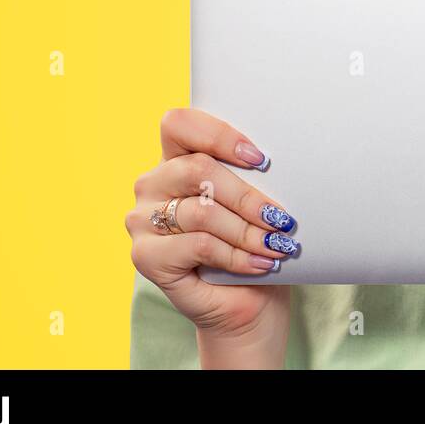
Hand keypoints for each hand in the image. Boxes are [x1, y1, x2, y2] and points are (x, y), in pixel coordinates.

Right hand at [126, 108, 295, 367]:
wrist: (246, 300)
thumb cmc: (252, 241)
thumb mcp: (253, 201)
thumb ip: (250, 176)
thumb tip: (271, 163)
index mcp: (174, 157)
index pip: (179, 123)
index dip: (219, 135)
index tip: (261, 159)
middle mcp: (151, 184)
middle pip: (197, 169)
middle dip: (248, 195)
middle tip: (281, 217)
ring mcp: (142, 219)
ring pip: (202, 212)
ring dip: (248, 231)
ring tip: (278, 244)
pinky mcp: (144, 255)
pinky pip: (199, 246)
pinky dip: (238, 255)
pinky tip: (262, 263)